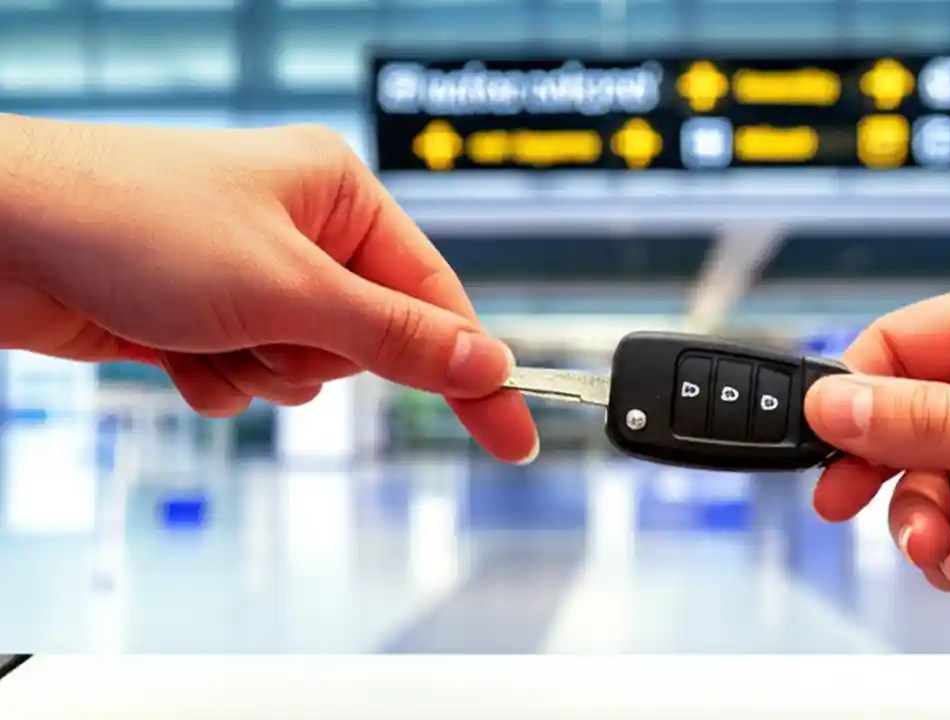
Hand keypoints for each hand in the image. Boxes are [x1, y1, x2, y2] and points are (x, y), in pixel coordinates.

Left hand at [0, 115, 535, 462]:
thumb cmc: (133, 222)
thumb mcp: (289, 289)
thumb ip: (396, 337)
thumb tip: (487, 362)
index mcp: (338, 195)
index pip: (435, 297)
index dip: (473, 369)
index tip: (513, 429)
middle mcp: (300, 230)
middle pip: (367, 341)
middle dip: (317, 357)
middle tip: (268, 334)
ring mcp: (248, 273)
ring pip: (305, 369)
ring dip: (259, 370)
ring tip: (205, 331)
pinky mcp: (202, 312)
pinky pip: (247, 377)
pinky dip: (217, 378)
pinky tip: (171, 349)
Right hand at [803, 273, 949, 617]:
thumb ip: (927, 421)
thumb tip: (833, 403)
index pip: (898, 348)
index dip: (854, 395)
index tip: (824, 441)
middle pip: (902, 423)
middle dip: (882, 469)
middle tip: (850, 502)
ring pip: (929, 483)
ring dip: (920, 520)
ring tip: (936, 547)